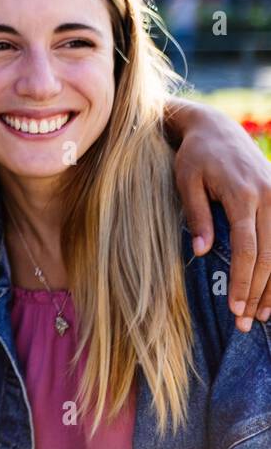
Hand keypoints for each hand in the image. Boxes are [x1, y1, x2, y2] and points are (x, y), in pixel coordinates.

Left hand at [170, 99, 270, 330]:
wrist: (214, 127)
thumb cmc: (194, 156)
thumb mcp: (186, 181)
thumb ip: (197, 215)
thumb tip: (203, 253)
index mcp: (244, 195)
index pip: (249, 248)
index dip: (245, 281)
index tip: (236, 309)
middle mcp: (269, 197)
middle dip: (261, 291)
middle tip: (247, 321)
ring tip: (264, 314)